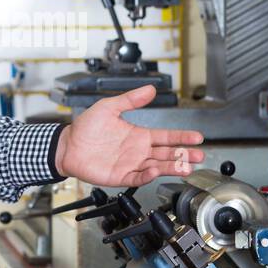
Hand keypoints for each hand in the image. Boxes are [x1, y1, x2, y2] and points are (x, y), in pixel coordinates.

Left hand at [55, 84, 204, 187]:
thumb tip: (150, 89)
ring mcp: (130, 165)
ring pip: (157, 167)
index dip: (182, 137)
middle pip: (166, 154)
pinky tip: (156, 171)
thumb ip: (130, 100)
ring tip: (186, 167)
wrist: (68, 145)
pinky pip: (137, 178)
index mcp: (139, 136)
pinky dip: (147, 176)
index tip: (197, 137)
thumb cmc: (86, 127)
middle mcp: (138, 151)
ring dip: (171, 167)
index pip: (166, 136)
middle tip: (199, 156)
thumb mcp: (109, 107)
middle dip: (184, 155)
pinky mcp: (120, 176)